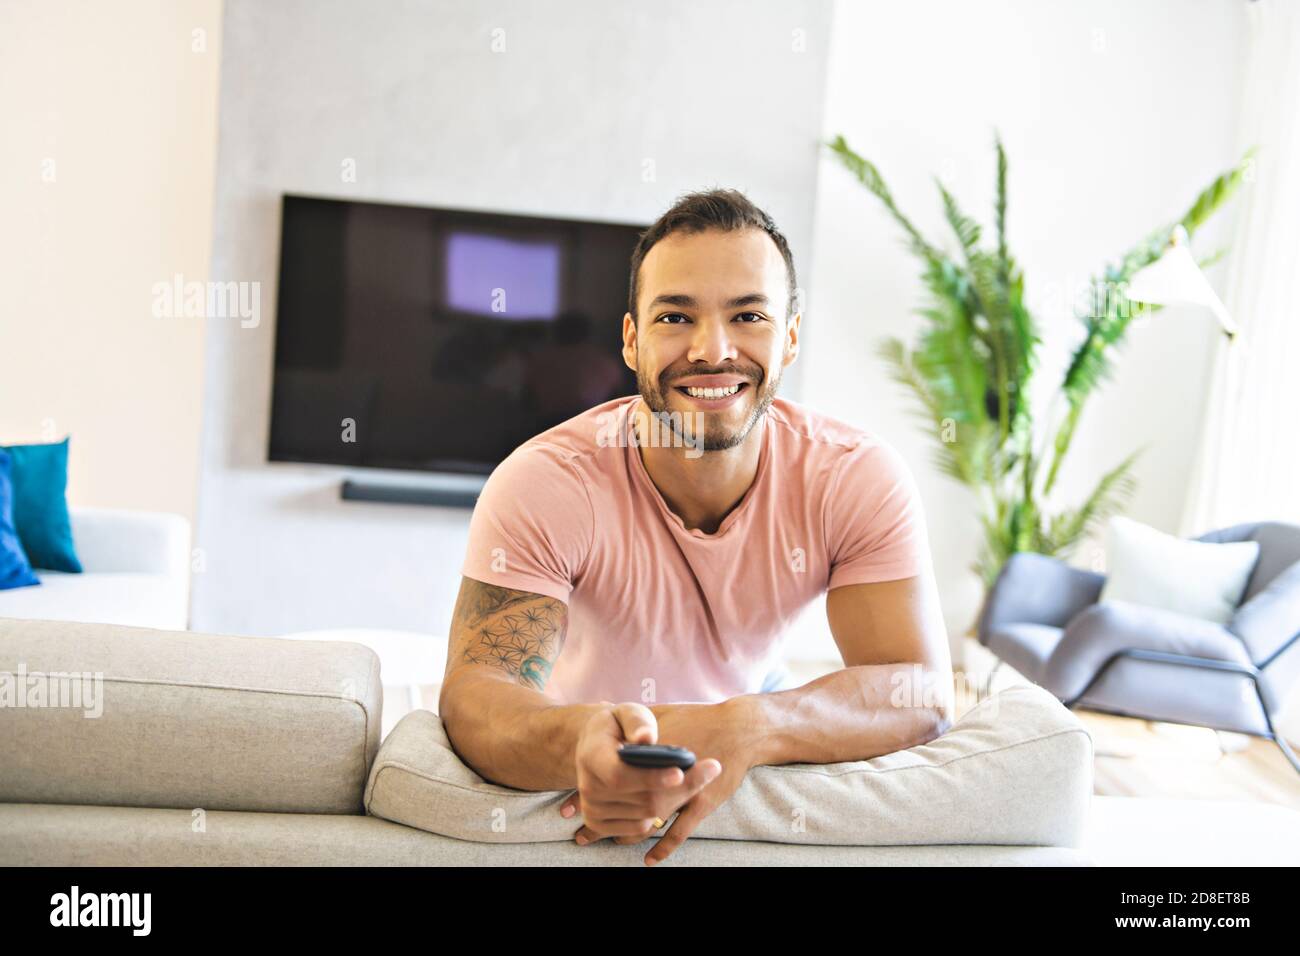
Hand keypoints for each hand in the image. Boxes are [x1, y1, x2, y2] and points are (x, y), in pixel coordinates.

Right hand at [560, 701, 721, 852]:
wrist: (597, 745)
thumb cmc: (618, 725)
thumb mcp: (626, 712)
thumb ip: (637, 721)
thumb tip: (646, 738)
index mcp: (591, 755)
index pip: (620, 775)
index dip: (651, 777)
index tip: (680, 772)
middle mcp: (588, 786)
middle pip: (641, 799)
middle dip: (681, 787)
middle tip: (711, 768)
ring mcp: (593, 809)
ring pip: (646, 815)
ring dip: (677, 799)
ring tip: (695, 776)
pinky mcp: (600, 825)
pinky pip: (640, 827)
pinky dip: (662, 813)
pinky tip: (673, 792)